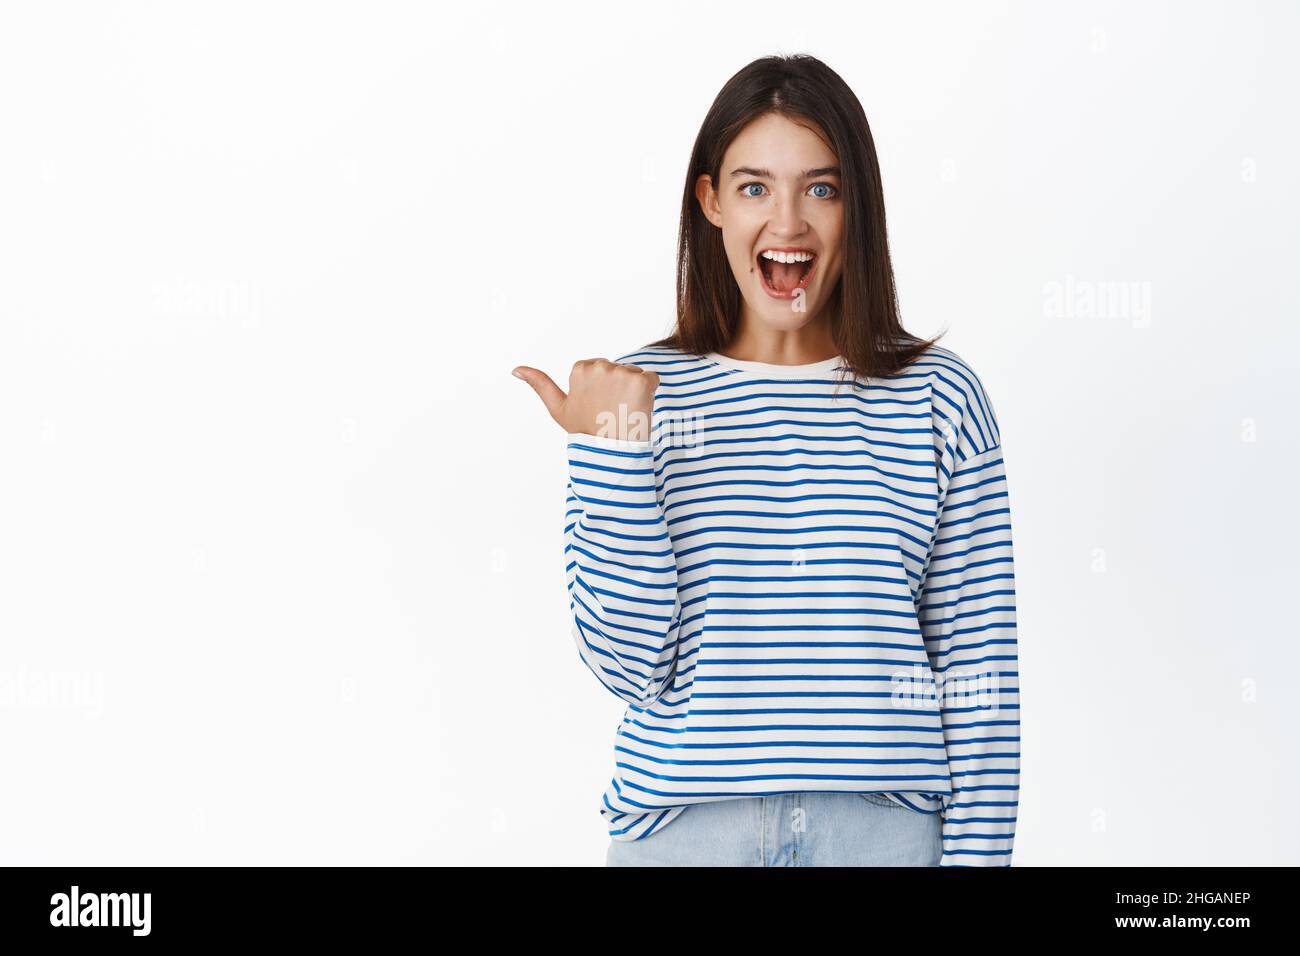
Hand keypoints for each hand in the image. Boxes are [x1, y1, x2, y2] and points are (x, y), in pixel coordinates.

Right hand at [512, 358, 658, 441]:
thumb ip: (539, 384)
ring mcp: (620, 372)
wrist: (609, 453)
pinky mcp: (641, 380)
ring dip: (634, 391)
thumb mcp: (558, 408)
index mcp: (579, 368)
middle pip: (619, 370)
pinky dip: (650, 392)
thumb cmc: (584, 431)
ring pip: (635, 374)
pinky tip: (638, 409)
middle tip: (611, 412)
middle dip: (618, 387)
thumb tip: (515, 369)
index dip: (602, 390)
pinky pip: (652, 379)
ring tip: (623, 412)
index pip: (601, 371)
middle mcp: (599, 366)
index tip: (597, 407)